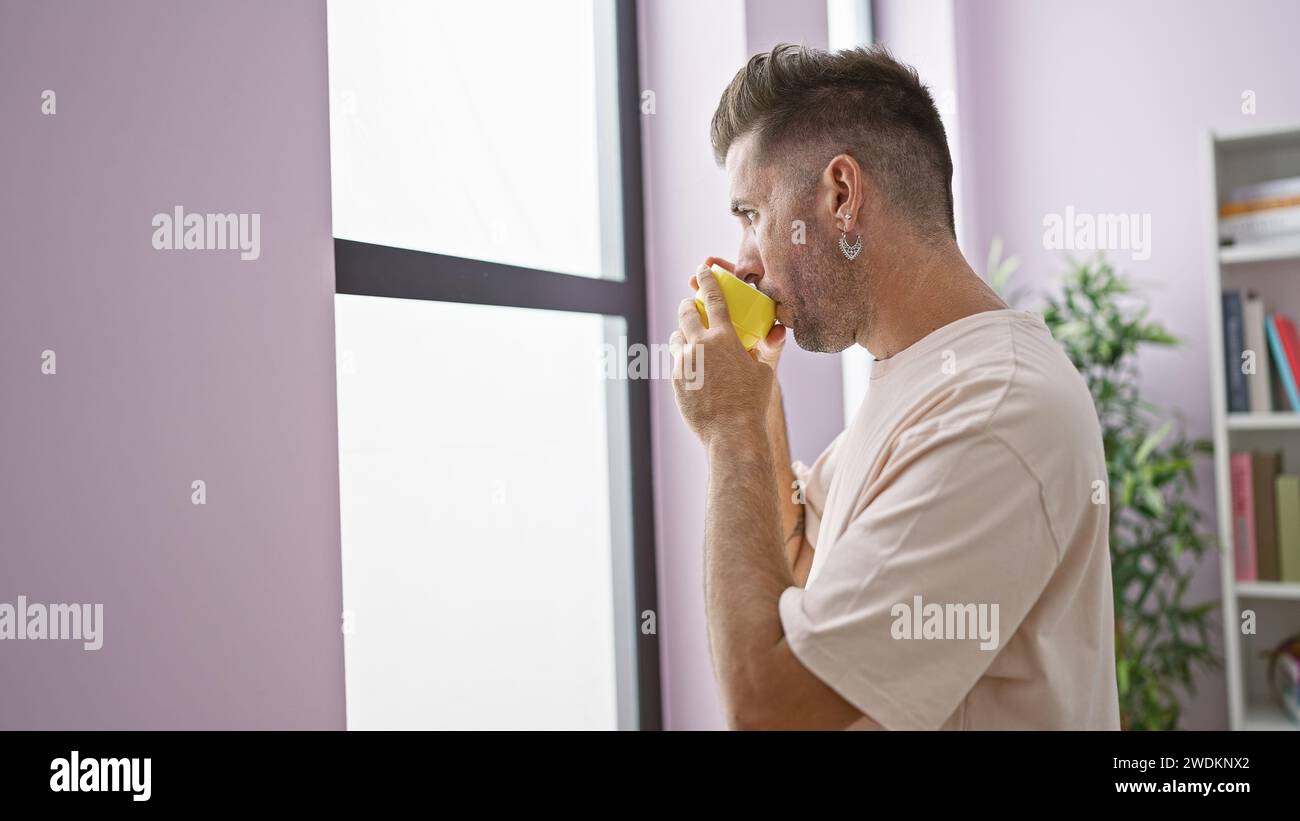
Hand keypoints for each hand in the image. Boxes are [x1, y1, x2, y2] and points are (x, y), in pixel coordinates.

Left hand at [671, 261, 775, 446]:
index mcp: (724, 337)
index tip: (702, 269)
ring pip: (676, 337)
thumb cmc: (752, 401)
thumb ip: (763, 350)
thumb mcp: (764, 372)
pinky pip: (676, 362)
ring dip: (683, 334)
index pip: (714, 298)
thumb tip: (777, 332)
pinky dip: (683, 360)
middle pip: (686, 313)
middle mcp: (700, 345)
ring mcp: (684, 361)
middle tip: (691, 306)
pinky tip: (693, 372)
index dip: (708, 279)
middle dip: (688, 305)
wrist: (730, 431)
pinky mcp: (675, 379)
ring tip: (691, 342)